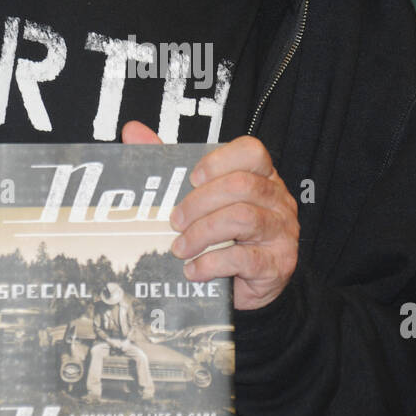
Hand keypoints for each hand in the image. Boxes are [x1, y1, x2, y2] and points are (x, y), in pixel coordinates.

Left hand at [121, 122, 299, 309]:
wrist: (246, 285)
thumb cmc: (224, 236)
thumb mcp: (200, 200)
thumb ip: (172, 166)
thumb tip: (133, 131)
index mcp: (262, 176)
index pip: (251, 151)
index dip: (219, 161)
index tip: (192, 178)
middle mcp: (277, 199)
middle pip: (241, 185)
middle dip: (199, 203)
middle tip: (175, 221)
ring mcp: (281, 231)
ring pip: (243, 218)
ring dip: (203, 233)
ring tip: (180, 248)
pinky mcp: (277, 263)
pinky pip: (244, 258)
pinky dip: (212, 263)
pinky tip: (194, 270)